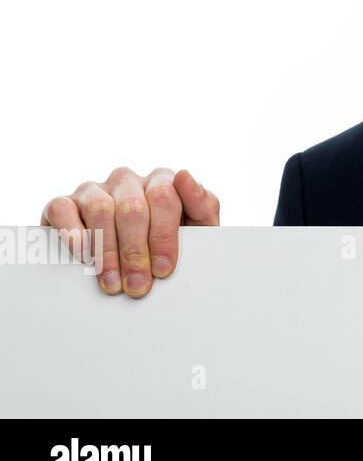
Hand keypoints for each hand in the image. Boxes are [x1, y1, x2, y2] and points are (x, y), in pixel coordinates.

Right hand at [40, 167, 219, 297]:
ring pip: (100, 209)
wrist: (128, 260)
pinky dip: (72, 233)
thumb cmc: (165, 243)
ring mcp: (94, 189)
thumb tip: (183, 175)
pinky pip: (63, 209)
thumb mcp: (196, 228)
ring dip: (107, 251)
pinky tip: (82, 254)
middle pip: (132, 208)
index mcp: (161, 180)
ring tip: (112, 282)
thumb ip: (202, 205)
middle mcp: (127, 180)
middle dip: (136, 252)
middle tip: (138, 285)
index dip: (164, 237)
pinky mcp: (64, 202)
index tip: (164, 269)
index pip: (164, 198)